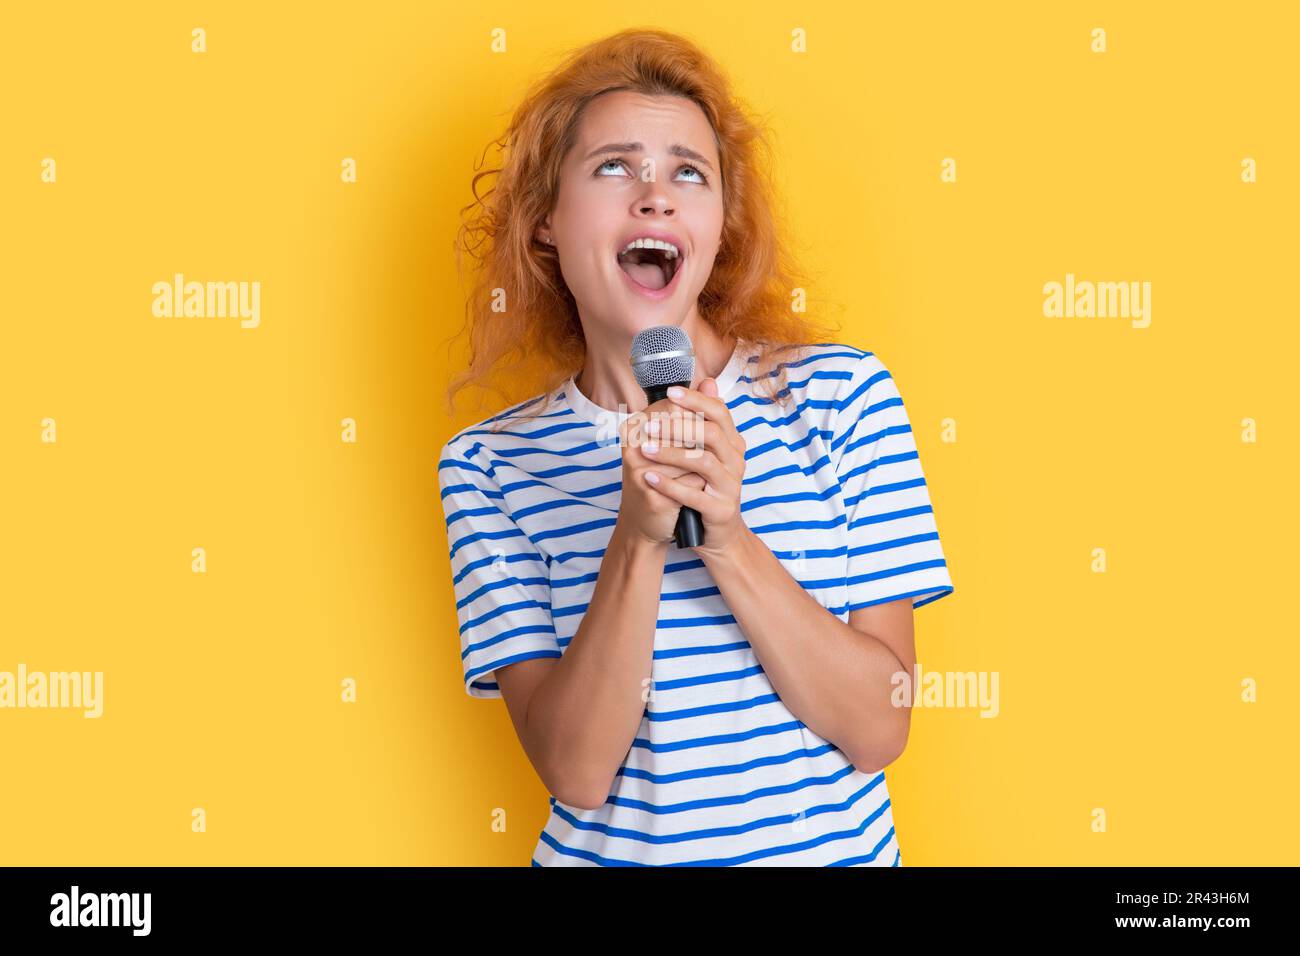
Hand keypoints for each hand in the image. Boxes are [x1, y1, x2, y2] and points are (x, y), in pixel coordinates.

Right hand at [616, 400, 707, 546]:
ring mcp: (640, 470)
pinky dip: (701, 484)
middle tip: (714, 449)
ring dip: (705, 463)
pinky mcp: (653, 494)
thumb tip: (711, 382)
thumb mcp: (675, 441)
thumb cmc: (661, 478)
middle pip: (683, 428)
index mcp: (634, 427)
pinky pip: (690, 482)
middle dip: (704, 438)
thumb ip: (692, 411)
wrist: (647, 522)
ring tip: (705, 471)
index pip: (674, 406)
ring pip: (691, 455)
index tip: (711, 425)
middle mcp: (633, 445)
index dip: (699, 414)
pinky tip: (700, 488)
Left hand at [634, 377, 748, 556]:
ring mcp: (730, 486)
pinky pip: (693, 495)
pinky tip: (648, 476)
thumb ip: (704, 419)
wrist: (719, 533)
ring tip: (644, 449)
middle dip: (677, 425)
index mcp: (733, 444)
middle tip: (648, 424)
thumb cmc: (707, 488)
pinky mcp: (720, 509)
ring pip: (703, 461)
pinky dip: (669, 485)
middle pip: (711, 433)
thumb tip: (707, 381)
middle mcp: (736, 462)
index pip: (718, 412)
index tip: (670, 392)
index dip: (695, 400)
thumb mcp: (707, 451)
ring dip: (670, 453)